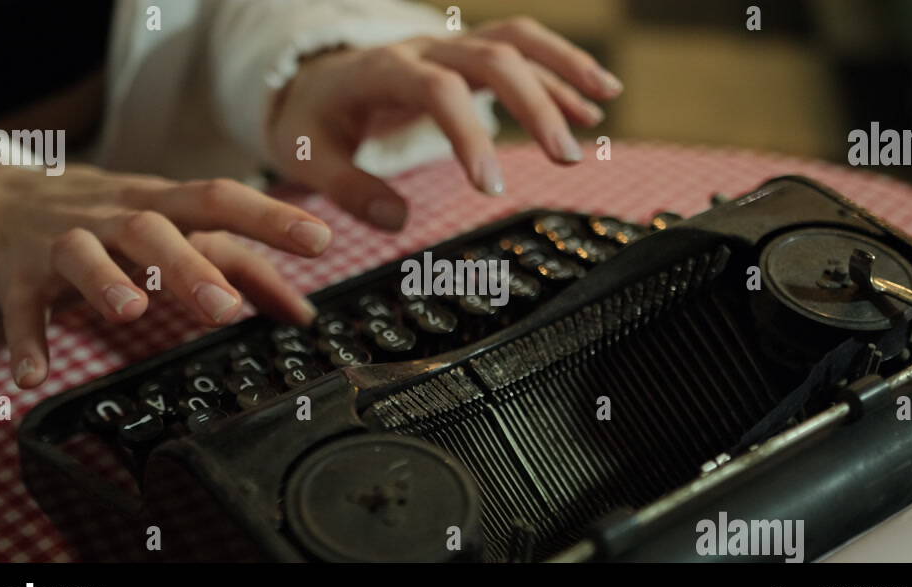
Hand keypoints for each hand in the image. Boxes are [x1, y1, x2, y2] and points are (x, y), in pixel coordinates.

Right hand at [0, 164, 331, 387]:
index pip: (220, 199)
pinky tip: (35, 376)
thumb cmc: (113, 217)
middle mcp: (115, 216)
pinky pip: (22, 308)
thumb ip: (245, 268)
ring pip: (83, 253)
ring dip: (106, 283)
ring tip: (131, 314)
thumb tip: (303, 314)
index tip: (320, 240)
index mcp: (164, 205)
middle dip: (187, 267)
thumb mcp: (179, 228)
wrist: (2, 198)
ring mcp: (63, 241)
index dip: (270, 218)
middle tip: (225, 309)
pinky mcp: (18, 277)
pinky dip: (28, 340)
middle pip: (152, 230)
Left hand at [269, 15, 621, 230]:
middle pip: (492, 58)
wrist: (313, 77)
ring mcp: (448, 47)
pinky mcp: (466, 56)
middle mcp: (423, 49)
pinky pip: (521, 49)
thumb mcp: (309, 156)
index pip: (437, 91)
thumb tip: (397, 220)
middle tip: (566, 159)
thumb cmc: (314, 119)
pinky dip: (560, 71)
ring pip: (516, 41)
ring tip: (603, 107)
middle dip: (536, 106)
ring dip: (563, 71)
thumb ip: (347, 188)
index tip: (492, 189)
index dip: (469, 135)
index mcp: (382, 70)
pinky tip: (594, 101)